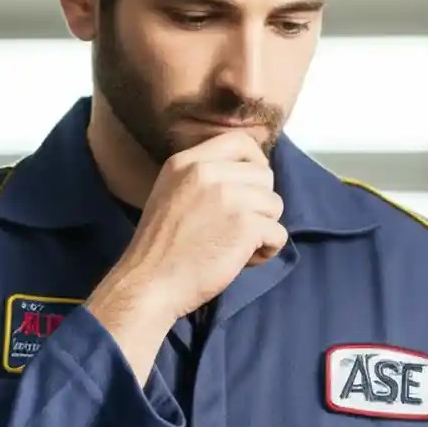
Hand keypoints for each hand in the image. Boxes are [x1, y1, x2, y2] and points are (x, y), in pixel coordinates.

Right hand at [92, 130, 286, 322]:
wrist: (149, 283)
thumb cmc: (159, 249)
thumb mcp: (170, 193)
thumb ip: (203, 179)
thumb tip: (246, 177)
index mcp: (187, 162)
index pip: (241, 142)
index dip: (256, 163)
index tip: (252, 187)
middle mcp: (207, 172)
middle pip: (264, 175)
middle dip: (259, 203)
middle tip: (238, 228)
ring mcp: (228, 197)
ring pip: (275, 204)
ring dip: (263, 228)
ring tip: (238, 247)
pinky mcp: (245, 225)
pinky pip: (278, 233)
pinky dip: (267, 250)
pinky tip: (244, 261)